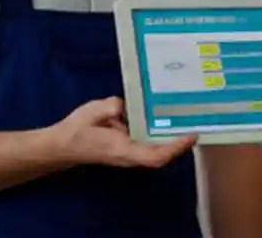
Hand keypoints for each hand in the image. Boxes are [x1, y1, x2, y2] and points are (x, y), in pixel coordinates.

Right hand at [52, 97, 196, 168]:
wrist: (63, 145)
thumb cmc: (77, 131)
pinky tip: (164, 116)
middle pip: (161, 154)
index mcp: (123, 149)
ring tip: (186, 117)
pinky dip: (158, 132)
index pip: (156, 155)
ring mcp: (129, 152)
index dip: (175, 148)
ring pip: (156, 148)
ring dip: (170, 137)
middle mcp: (130, 154)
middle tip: (198, 123)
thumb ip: (111, 108)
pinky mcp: (126, 146)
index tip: (191, 136)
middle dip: (180, 142)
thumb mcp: (93, 112)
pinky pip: (147, 141)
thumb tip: (125, 106)